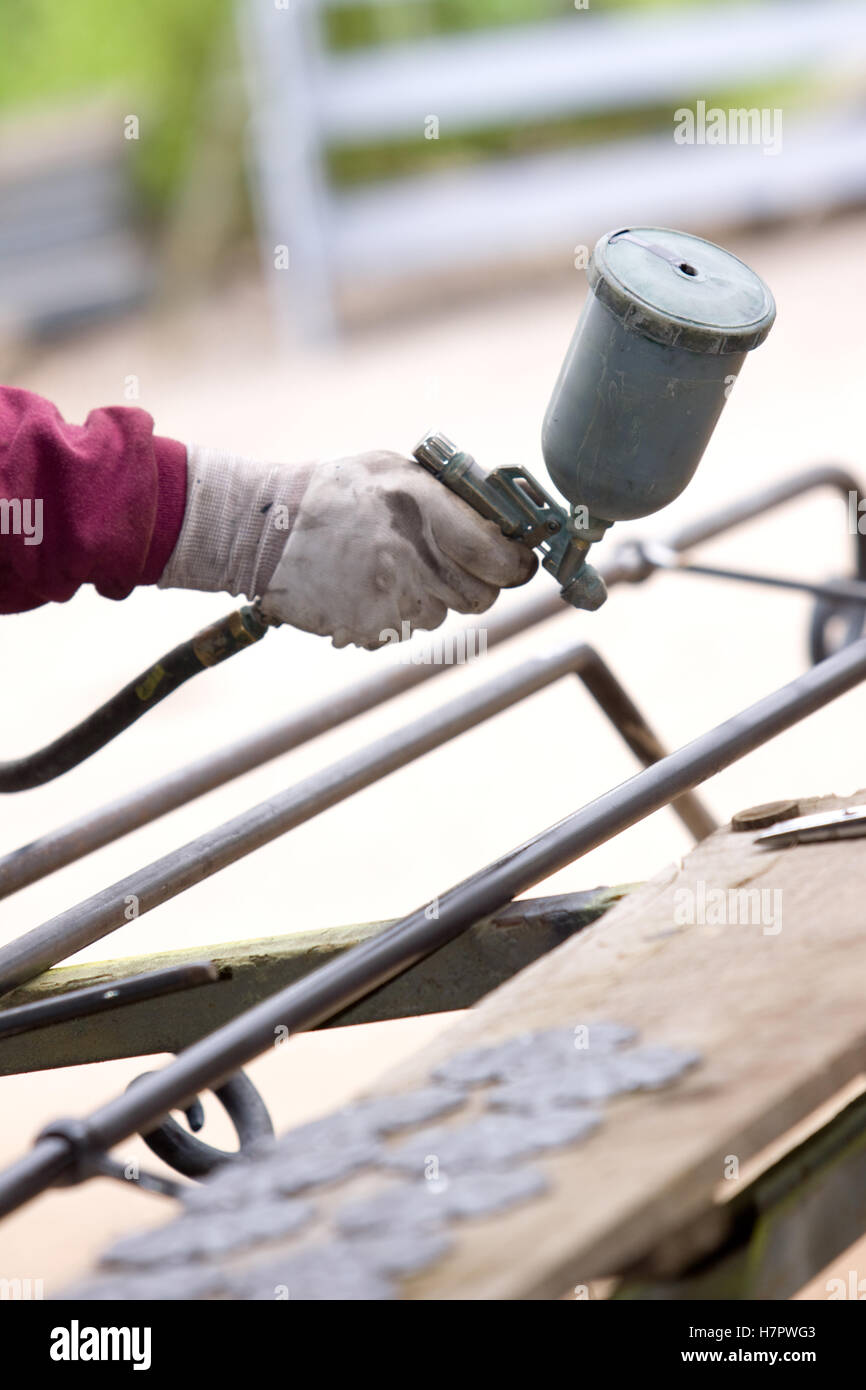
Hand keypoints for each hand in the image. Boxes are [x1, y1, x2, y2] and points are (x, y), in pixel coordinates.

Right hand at [260, 451, 536, 647]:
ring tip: (393, 566)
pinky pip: (407, 629)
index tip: (516, 560)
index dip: (516, 563)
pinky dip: (397, 613)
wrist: (263, 534)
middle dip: (477, 582)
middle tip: (452, 563)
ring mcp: (393, 601)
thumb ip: (448, 495)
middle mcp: (414, 559)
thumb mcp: (393, 470)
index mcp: (423, 510)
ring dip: (432, 597)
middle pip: (482, 597)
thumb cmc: (332, 493)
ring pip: (444, 615)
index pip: (501, 558)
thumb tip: (499, 520)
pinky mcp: (373, 631)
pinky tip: (368, 584)